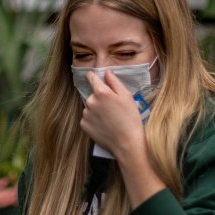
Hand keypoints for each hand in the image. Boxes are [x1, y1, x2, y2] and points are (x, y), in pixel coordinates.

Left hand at [81, 70, 164, 206]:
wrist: (127, 143)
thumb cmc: (130, 118)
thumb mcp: (126, 96)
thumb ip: (114, 82)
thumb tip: (106, 71)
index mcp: (101, 92)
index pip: (91, 77)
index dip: (93, 76)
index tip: (95, 77)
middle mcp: (90, 101)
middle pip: (92, 94)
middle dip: (100, 98)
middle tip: (112, 108)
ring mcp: (85, 114)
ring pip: (89, 107)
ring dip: (96, 109)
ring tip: (110, 118)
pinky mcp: (83, 125)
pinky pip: (87, 118)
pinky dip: (93, 120)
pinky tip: (104, 125)